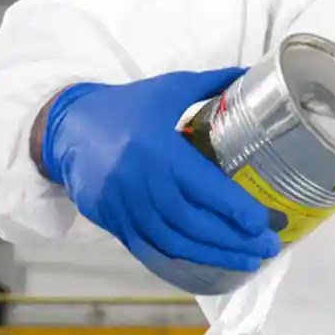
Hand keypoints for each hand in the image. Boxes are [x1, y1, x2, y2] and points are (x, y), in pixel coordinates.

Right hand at [41, 69, 280, 270]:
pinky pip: (150, 246)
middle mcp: (139, 182)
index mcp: (157, 148)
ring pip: (173, 240)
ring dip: (212, 255)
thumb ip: (212, 82)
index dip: (234, 209)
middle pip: (192, 222)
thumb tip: (253, 72)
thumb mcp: (170, 87)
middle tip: (267, 249)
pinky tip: (208, 262)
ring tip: (247, 261)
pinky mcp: (111, 220)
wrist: (67, 126)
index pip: (203, 187)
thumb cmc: (127, 105)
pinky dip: (182, 256)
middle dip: (233, 240)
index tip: (264, 224)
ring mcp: (123, 206)